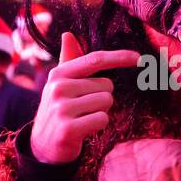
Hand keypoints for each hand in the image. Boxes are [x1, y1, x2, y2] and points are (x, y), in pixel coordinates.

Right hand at [29, 31, 139, 164]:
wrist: (42, 146)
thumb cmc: (58, 111)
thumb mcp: (59, 84)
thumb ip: (68, 60)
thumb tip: (68, 34)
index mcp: (58, 74)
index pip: (95, 60)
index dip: (119, 57)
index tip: (139, 58)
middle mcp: (58, 88)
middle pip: (106, 85)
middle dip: (102, 97)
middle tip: (84, 109)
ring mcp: (62, 109)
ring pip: (106, 102)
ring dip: (100, 112)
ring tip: (82, 119)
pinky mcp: (68, 129)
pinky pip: (102, 119)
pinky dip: (98, 125)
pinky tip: (83, 130)